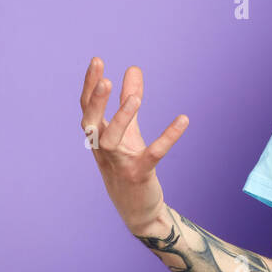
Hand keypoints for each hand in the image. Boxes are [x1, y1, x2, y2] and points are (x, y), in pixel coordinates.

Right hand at [79, 58, 188, 233]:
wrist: (138, 210)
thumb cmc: (129, 165)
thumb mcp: (130, 131)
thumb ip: (129, 100)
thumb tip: (133, 68)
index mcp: (98, 137)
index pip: (88, 108)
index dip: (90, 85)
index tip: (97, 61)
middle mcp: (103, 150)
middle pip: (91, 122)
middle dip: (96, 100)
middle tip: (106, 78)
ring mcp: (119, 164)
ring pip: (112, 140)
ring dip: (122, 119)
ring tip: (136, 98)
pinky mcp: (139, 175)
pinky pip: (153, 154)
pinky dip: (167, 137)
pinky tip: (184, 120)